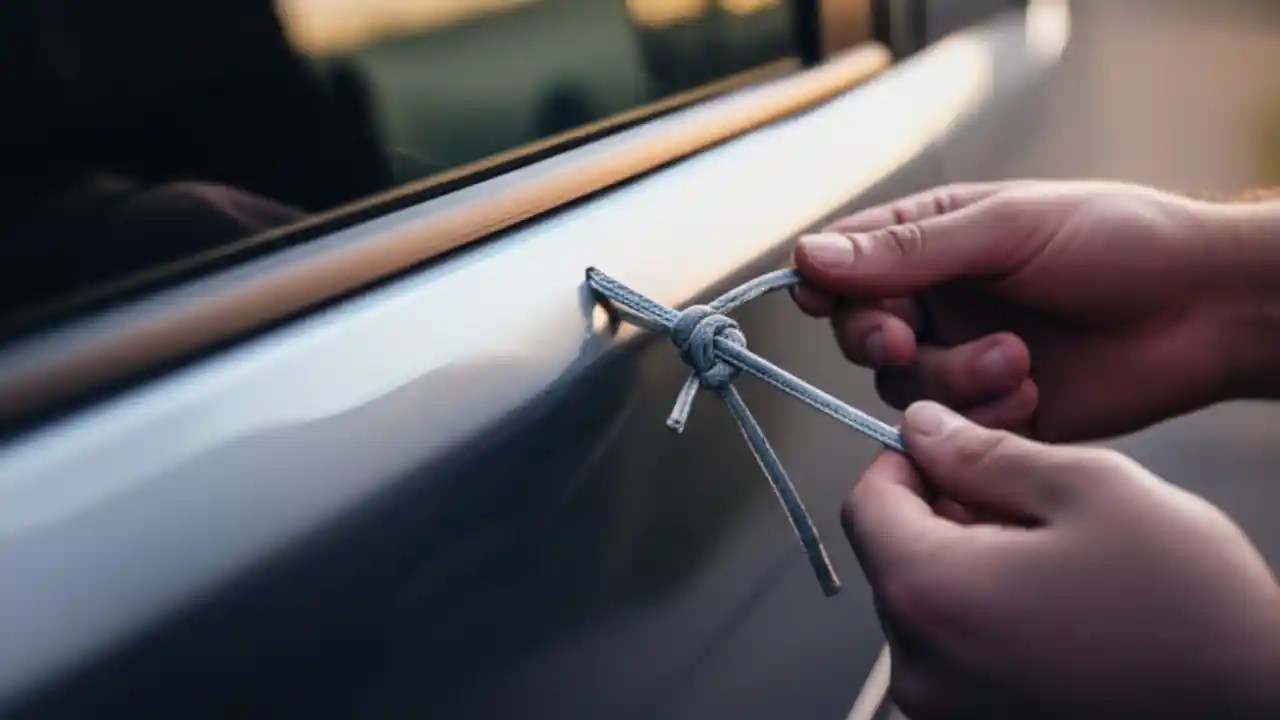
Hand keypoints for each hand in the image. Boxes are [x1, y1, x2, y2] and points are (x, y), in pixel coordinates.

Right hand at [793, 180, 1278, 440]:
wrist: (1204, 311)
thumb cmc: (1117, 242)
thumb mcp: (1006, 229)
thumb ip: (909, 251)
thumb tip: (807, 256)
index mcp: (935, 240)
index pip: (847, 262)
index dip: (826, 285)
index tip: (825, 303)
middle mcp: (940, 300)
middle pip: (861, 331)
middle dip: (879, 339)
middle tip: (905, 341)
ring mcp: (964, 356)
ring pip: (903, 385)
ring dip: (951, 378)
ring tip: (1017, 362)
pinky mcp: (994, 411)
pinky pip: (950, 426)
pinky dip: (982, 415)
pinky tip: (1031, 393)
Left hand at [846, 402, 1279, 718]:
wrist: (1255, 708)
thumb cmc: (1188, 607)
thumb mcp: (1088, 488)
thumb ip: (984, 454)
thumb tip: (922, 428)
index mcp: (929, 594)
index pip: (865, 503)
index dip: (905, 461)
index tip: (954, 447)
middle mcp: (920, 666)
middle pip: (893, 556)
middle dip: (943, 512)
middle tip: (1023, 494)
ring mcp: (948, 710)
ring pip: (927, 604)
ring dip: (969, 564)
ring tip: (1053, 553)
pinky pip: (956, 654)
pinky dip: (987, 615)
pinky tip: (1056, 603)